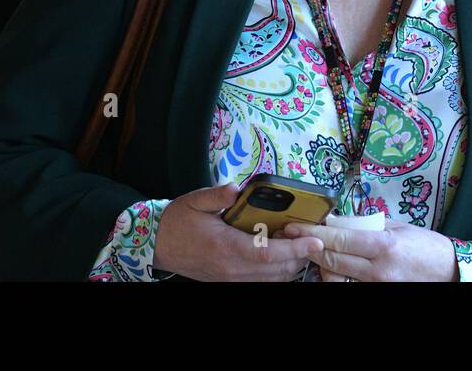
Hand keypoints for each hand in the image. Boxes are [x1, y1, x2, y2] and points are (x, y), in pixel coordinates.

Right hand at [153, 182, 323, 280]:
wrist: (157, 245)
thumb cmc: (177, 222)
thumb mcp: (195, 201)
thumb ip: (218, 195)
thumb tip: (237, 189)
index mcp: (225, 246)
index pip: (267, 252)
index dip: (295, 248)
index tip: (314, 240)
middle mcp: (230, 268)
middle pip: (276, 270)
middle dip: (300, 256)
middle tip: (312, 237)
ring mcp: (230, 278)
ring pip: (271, 279)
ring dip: (290, 265)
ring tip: (301, 246)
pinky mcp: (228, 281)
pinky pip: (260, 281)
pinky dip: (276, 271)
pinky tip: (282, 256)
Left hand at [280, 220, 457, 281]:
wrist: (449, 271)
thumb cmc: (427, 247)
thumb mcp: (400, 228)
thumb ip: (371, 225)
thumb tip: (344, 221)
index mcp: (384, 246)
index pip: (339, 239)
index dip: (314, 232)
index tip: (297, 227)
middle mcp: (378, 269)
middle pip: (332, 260)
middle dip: (311, 248)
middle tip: (297, 238)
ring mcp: (377, 286)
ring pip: (337, 277)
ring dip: (324, 265)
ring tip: (319, 252)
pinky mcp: (377, 293)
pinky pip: (350, 286)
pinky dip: (340, 276)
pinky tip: (337, 267)